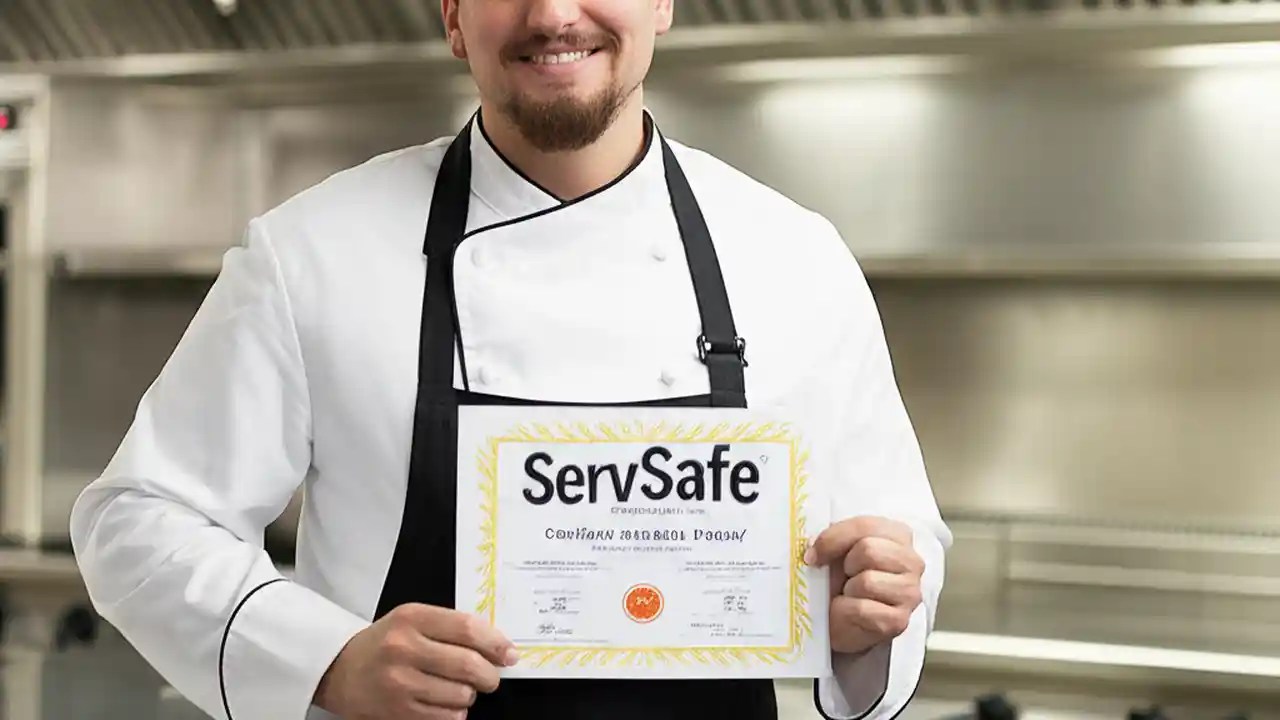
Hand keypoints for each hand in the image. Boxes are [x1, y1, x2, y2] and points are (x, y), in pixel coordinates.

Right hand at [314, 603, 517, 719]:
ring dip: (470, 695)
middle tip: (490, 676)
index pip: (467, 628)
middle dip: (489, 674)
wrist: (339, 670)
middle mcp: (403, 649)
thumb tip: (498, 647)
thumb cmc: (385, 643)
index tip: (509, 653)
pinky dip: (455, 713)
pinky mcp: (397, 712)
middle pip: (468, 664)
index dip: (496, 643)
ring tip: (460, 688)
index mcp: (411, 618)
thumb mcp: (411, 619)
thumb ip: (450, 627)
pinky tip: (445, 702)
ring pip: (461, 695)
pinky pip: (446, 717)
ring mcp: (399, 683)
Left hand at [804, 516, 923, 655]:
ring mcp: (910, 592)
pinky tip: (852, 613)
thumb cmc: (841, 580)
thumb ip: (833, 539)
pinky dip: (846, 611)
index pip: (864, 526)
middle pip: (868, 550)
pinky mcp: (899, 620)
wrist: (840, 620)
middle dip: (846, 566)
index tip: (813, 555)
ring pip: (867, 581)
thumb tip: (814, 549)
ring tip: (850, 595)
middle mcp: (912, 561)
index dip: (832, 539)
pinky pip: (862, 609)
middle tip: (844, 577)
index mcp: (898, 535)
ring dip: (848, 590)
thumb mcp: (837, 551)